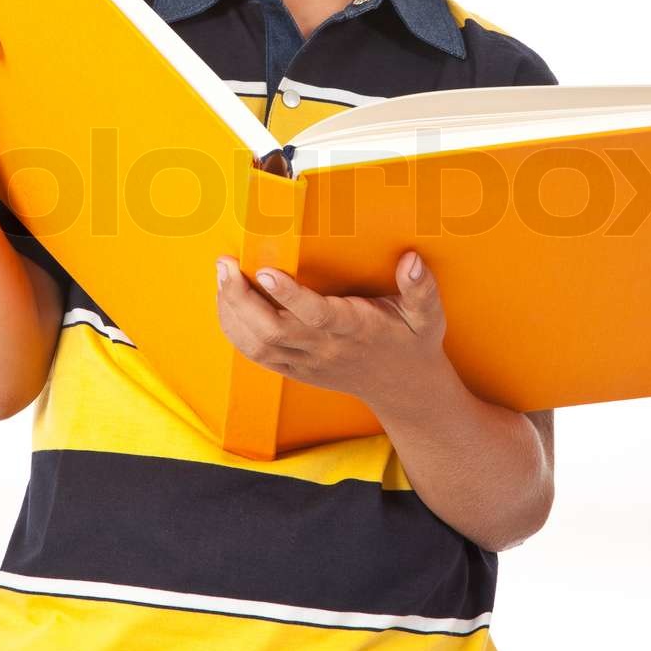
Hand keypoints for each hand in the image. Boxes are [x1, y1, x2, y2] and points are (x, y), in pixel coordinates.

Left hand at [214, 249, 448, 412]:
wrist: (403, 390)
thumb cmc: (412, 343)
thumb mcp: (427, 316)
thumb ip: (421, 289)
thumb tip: (411, 260)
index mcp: (356, 329)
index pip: (317, 314)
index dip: (289, 295)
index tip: (266, 271)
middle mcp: (326, 348)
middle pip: (274, 330)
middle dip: (242, 298)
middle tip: (225, 265)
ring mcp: (307, 362)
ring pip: (258, 345)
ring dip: (232, 312)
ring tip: (222, 276)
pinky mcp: (295, 370)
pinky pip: (256, 355)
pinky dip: (234, 330)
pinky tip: (226, 302)